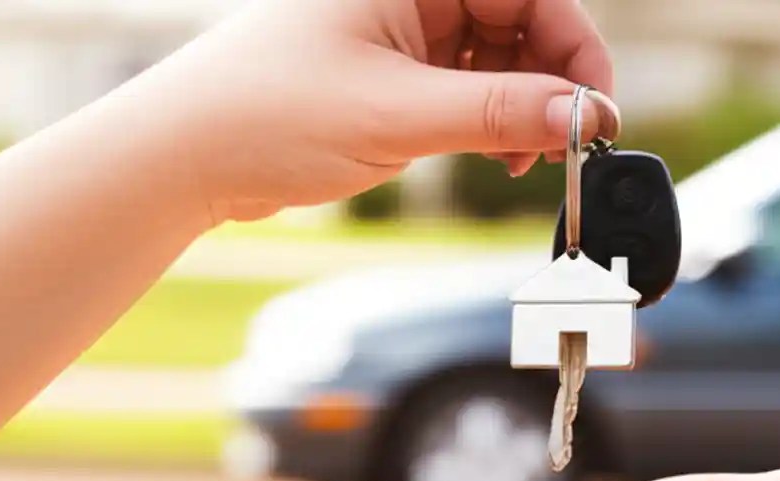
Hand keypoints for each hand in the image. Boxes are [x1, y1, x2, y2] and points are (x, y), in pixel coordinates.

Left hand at [143, 0, 614, 221]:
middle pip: (522, 21)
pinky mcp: (394, 73)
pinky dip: (492, 121)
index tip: (594, 109)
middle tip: (563, 142)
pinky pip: (470, 86)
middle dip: (551, 83)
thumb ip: (499, 111)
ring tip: (519, 158)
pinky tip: (495, 154)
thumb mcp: (397, 115)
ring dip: (524, 108)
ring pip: (501, 57)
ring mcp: (402, 31)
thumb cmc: (264, 115)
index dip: (574, 46)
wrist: (185, 160)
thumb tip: (583, 115)